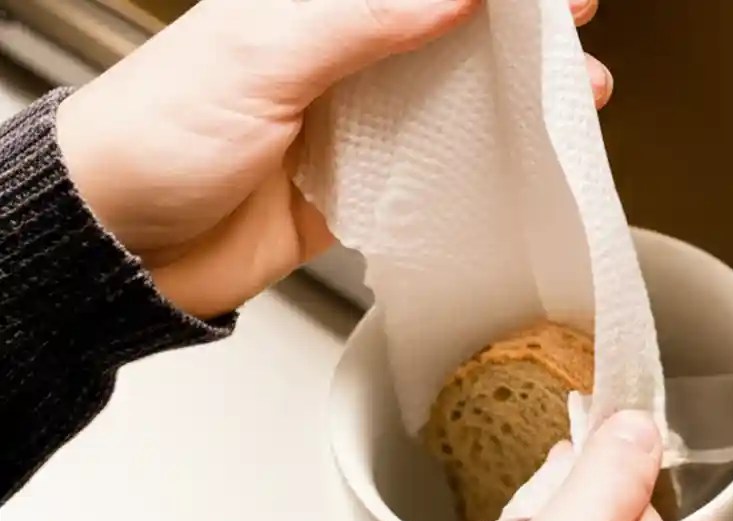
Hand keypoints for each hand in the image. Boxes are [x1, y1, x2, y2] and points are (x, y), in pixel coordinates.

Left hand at [55, 0, 610, 318]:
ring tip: (577, 99)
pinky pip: (432, 172)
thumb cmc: (155, 135)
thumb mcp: (261, 55)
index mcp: (307, 6)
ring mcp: (349, 122)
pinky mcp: (355, 187)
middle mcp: (335, 56)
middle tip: (574, 32)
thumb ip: (364, 17)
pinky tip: (519, 163)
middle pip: (446, 31)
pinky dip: (480, 167)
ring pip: (450, 99)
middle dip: (518, 32)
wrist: (118, 248)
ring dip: (514, 99)